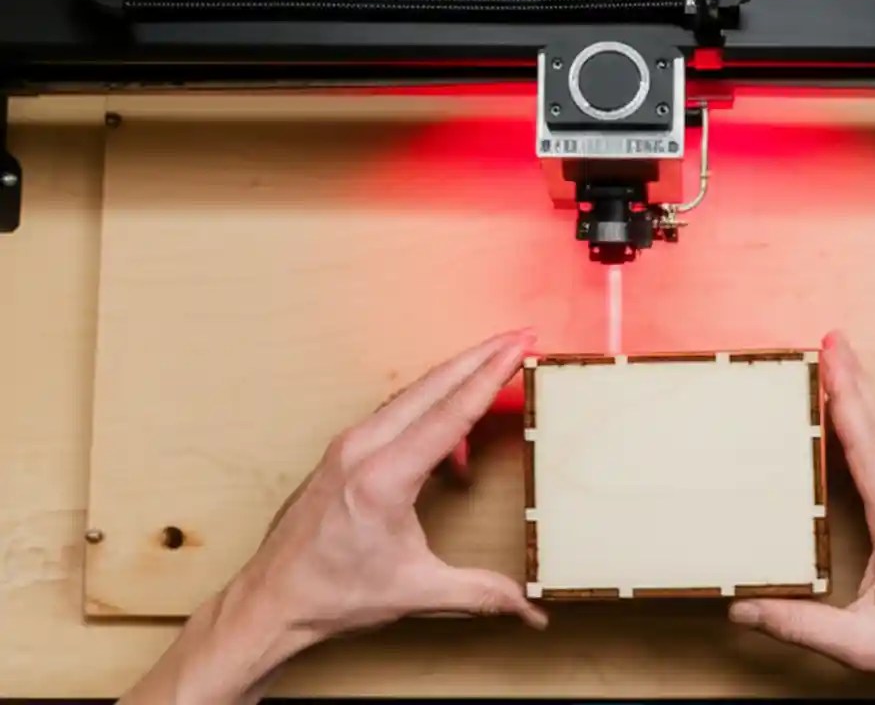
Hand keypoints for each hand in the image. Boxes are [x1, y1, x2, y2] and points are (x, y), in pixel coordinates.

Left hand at [121, 329, 545, 704]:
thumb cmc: (333, 593)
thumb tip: (532, 610)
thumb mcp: (417, 592)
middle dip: (480, 356)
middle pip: (433, 386)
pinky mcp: (344, 451)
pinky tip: (453, 420)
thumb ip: (481, 593)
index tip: (518, 346)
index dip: (490, 376)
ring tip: (495, 362)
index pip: (451, 414)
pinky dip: (431, 402)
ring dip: (455, 375)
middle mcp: (362, 449)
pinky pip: (396, 412)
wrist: (272, 600)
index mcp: (384, 478)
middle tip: (520, 334)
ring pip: (412, 395)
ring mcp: (348, 446)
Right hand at [729, 332, 874, 704]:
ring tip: (842, 362)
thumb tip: (745, 609)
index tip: (833, 359)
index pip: (870, 450)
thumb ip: (801, 624)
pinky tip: (861, 417)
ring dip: (867, 396)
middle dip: (856, 379)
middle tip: (832, 339)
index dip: (849, 400)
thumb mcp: (866, 646)